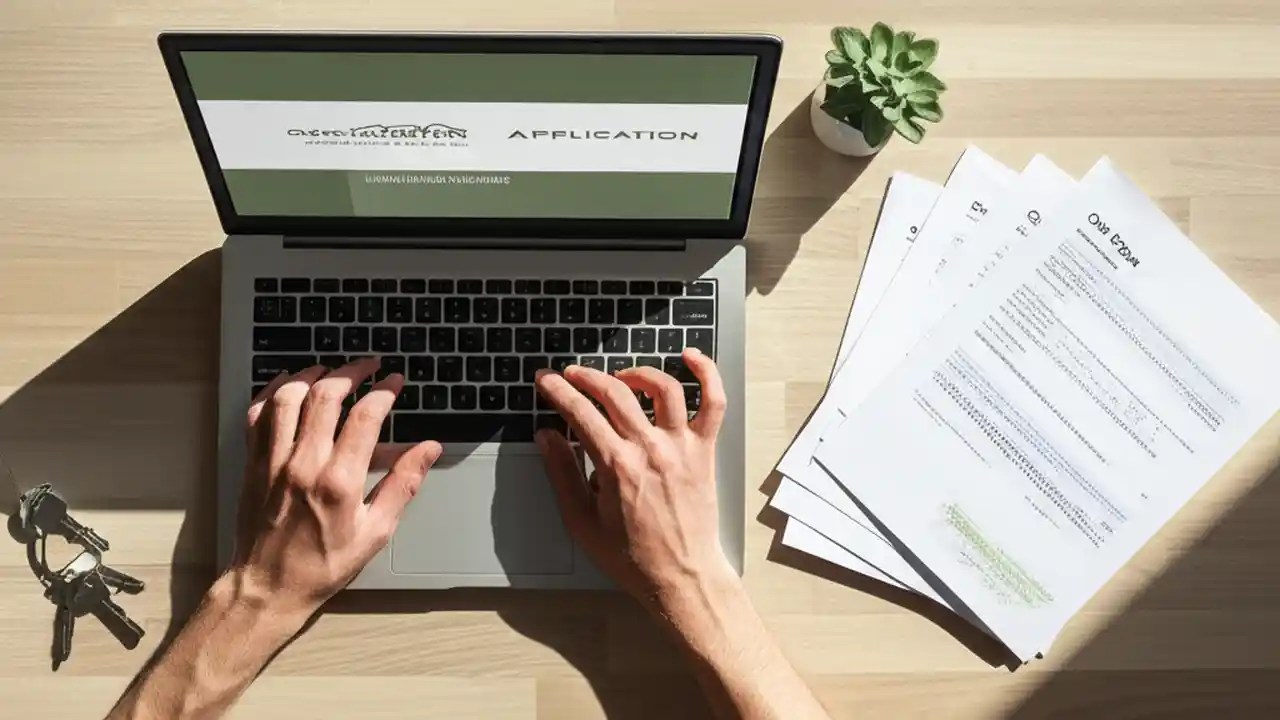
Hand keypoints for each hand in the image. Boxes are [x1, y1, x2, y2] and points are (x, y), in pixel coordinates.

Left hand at [232, 358, 441, 616]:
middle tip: (369, 365)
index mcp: (339, 482)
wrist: (268, 586)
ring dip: (312, 375)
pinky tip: (289, 384)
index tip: (395, 381)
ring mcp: (272, 461)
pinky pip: (258, 414)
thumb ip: (403, 484)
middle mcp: (303, 463)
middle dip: (352, 371)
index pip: (365, 417)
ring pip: (289, 397)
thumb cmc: (324, 564)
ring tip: (331, 369)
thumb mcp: (376, 532)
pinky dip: (274, 392)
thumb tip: (429, 449)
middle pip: (326, 396)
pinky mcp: (252, 463)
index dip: (384, 391)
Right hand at [533, 347, 733, 609]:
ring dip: (637, 373)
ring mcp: (681, 446)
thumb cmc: (631, 556)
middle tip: (571, 375)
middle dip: (586, 377)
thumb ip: (562, 473)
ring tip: (620, 377)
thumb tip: (547, 436)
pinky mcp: (704, 450)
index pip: (580, 413)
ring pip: (663, 388)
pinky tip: (690, 357)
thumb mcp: (581, 520)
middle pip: (615, 392)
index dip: (558, 391)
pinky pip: (713, 402)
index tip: (546, 381)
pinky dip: (707, 373)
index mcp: (617, 466)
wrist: (681, 576)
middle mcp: (650, 449)